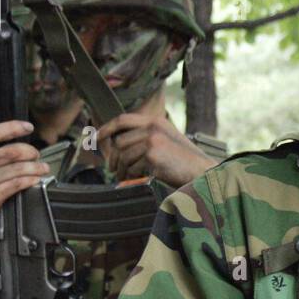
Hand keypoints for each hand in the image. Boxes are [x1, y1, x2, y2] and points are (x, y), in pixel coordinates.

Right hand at [0, 120, 49, 259]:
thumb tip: (4, 144)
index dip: (13, 127)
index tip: (27, 127)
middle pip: (9, 151)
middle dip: (29, 151)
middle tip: (36, 154)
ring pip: (15, 168)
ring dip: (34, 167)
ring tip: (42, 168)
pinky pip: (15, 185)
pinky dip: (29, 180)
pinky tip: (35, 180)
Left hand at [95, 112, 215, 185]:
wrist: (202, 173)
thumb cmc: (184, 163)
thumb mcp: (167, 142)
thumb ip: (145, 138)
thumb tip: (117, 146)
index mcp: (156, 121)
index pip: (123, 119)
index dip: (107, 128)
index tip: (96, 137)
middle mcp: (153, 127)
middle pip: (119, 141)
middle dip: (114, 158)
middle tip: (114, 170)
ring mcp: (153, 139)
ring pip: (123, 155)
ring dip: (123, 170)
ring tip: (129, 177)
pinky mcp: (152, 154)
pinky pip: (132, 167)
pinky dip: (134, 176)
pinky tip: (142, 178)